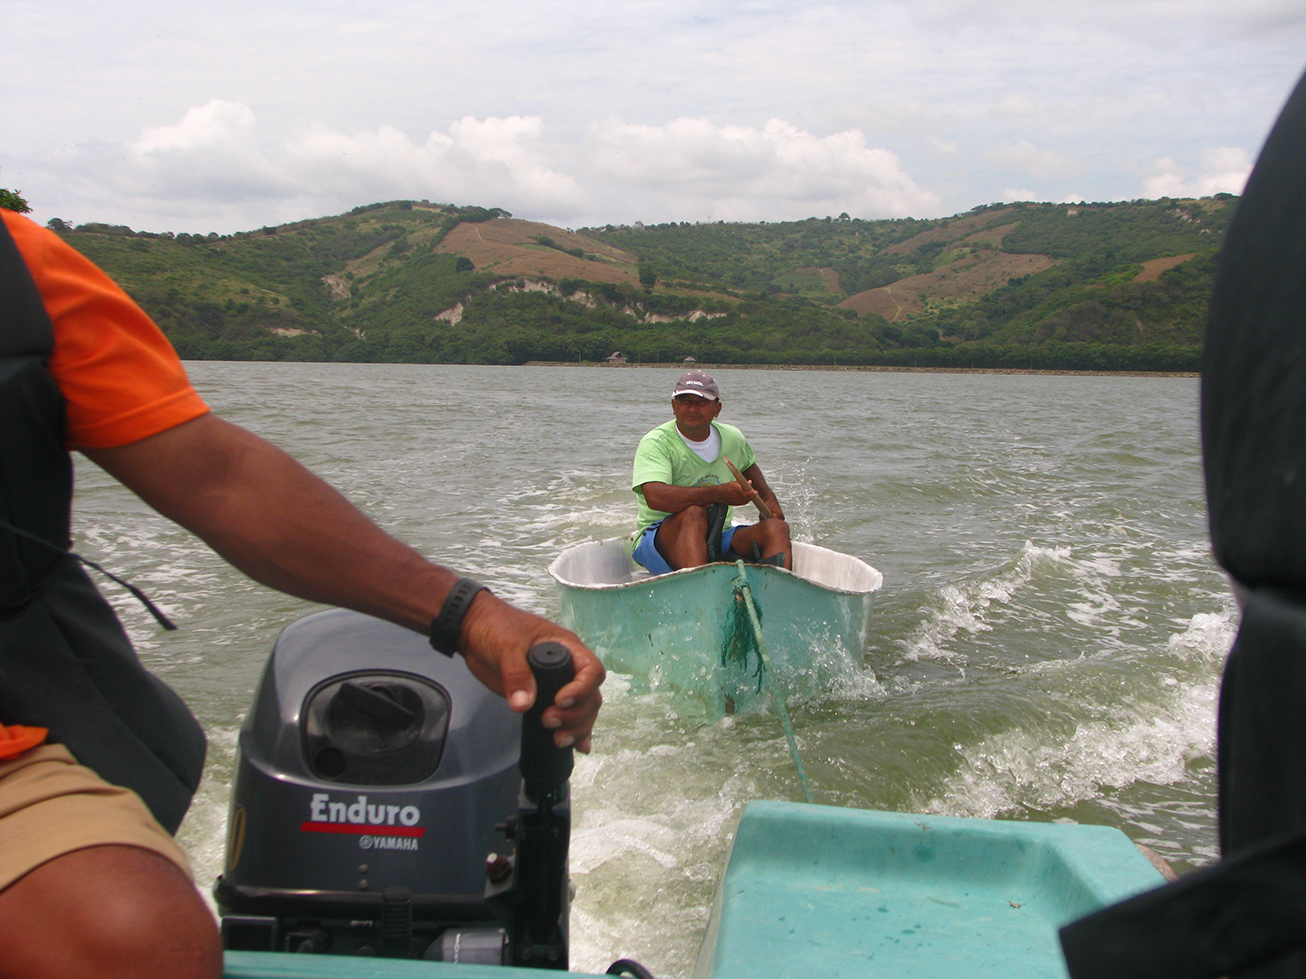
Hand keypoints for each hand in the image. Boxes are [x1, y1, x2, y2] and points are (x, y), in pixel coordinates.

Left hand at [458, 593, 604, 752]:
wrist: (476, 631)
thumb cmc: (496, 628)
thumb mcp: (506, 646)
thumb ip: (516, 673)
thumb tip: (524, 705)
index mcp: (566, 648)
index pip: (591, 670)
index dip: (582, 689)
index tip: (559, 701)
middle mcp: (569, 667)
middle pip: (591, 695)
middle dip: (576, 714)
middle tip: (549, 722)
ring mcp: (558, 684)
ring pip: (583, 709)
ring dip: (576, 728)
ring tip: (558, 740)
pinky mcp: (544, 698)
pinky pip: (567, 715)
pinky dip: (575, 731)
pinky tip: (579, 747)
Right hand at [717, 480, 758, 506]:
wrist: (719, 494)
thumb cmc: (727, 487)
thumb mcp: (735, 482)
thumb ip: (743, 483)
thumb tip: (750, 482)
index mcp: (735, 489)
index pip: (745, 493)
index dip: (751, 493)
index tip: (755, 491)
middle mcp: (735, 496)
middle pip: (746, 498)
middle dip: (752, 496)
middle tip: (755, 493)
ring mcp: (735, 501)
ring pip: (745, 501)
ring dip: (750, 498)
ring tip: (753, 495)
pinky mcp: (735, 504)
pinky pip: (743, 503)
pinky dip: (746, 500)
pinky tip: (748, 498)